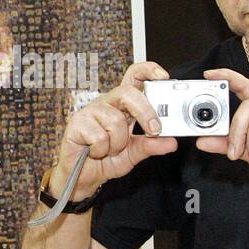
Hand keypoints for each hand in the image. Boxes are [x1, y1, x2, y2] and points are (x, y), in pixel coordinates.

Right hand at [49, 60, 178, 198]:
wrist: (82, 177)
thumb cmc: (105, 160)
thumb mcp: (134, 154)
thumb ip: (151, 146)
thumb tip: (171, 142)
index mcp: (122, 105)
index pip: (134, 77)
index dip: (148, 71)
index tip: (163, 77)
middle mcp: (107, 103)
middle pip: (127, 92)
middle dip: (145, 112)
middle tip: (154, 130)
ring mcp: (90, 111)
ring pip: (115, 121)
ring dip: (117, 143)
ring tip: (110, 150)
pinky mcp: (77, 123)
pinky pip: (99, 136)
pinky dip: (101, 150)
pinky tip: (95, 152)